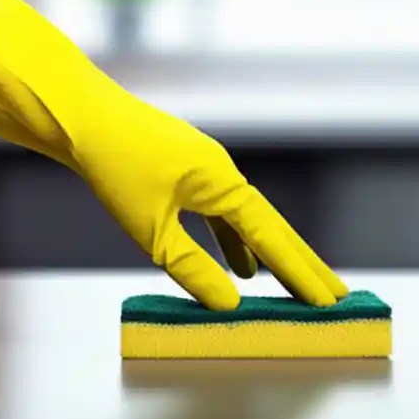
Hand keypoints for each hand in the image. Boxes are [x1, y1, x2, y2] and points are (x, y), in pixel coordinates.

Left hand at [0, 0, 347, 309]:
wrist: (82, 116)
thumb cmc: (115, 166)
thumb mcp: (151, 230)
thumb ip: (192, 269)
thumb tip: (228, 302)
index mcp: (222, 183)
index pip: (272, 237)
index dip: (301, 272)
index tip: (330, 300)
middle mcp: (223, 172)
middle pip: (273, 226)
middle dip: (302, 264)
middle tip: (336, 296)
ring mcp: (207, 168)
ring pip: (250, 219)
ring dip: (273, 254)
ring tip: (296, 288)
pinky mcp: (188, 169)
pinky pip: (226, 212)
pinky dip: (238, 241)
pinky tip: (242, 265)